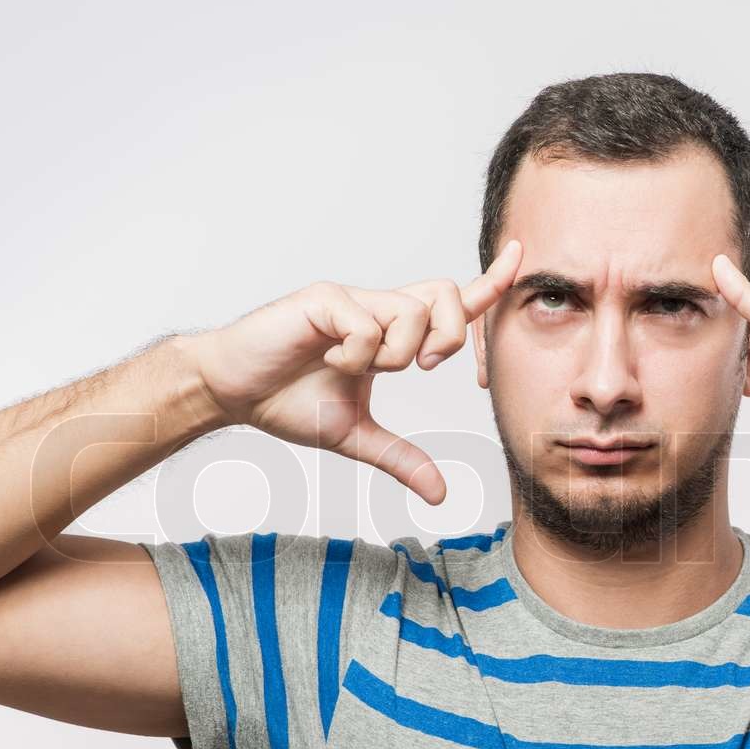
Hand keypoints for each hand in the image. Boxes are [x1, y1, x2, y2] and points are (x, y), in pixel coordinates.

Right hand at [182, 240, 522, 503]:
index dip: (489, 283)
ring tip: (354, 370)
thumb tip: (441, 492)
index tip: (519, 256)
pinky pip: (366, 323)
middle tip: (425, 368)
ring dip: (394, 354)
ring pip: (411, 311)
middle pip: (445, 294)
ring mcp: (351, 300)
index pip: (452, 302)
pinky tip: (328, 363)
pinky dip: (356, 354)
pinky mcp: (323, 299)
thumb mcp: (355, 436)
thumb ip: (401, 458)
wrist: (231, 393)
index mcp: (391, 333)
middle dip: (451, 336)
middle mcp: (377, 308)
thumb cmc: (287, 402)